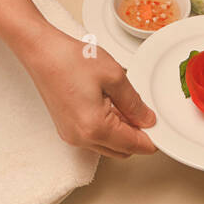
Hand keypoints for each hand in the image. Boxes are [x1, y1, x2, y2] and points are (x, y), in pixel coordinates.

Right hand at [23, 28, 156, 158]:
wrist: (42, 51)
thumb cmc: (71, 59)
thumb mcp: (114, 76)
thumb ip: (134, 103)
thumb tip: (147, 119)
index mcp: (95, 128)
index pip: (133, 145)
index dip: (152, 139)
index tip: (161, 130)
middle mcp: (81, 138)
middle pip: (121, 151)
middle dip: (137, 137)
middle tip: (146, 114)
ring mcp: (71, 135)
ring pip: (108, 146)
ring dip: (122, 133)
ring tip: (125, 104)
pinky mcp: (66, 128)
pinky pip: (94, 137)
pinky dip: (107, 128)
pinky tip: (109, 106)